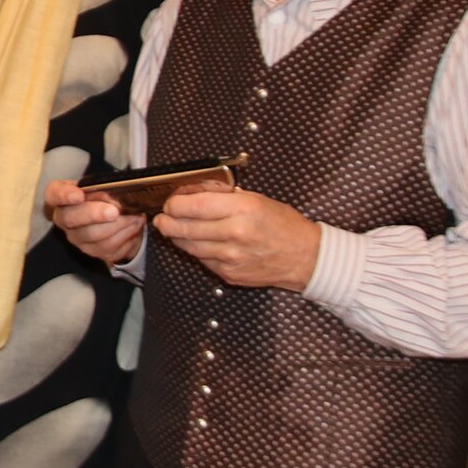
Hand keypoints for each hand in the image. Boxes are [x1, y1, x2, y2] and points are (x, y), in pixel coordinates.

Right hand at [44, 179, 146, 264]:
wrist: (117, 217)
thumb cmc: (104, 196)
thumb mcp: (102, 184)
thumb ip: (103, 186)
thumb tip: (115, 191)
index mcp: (61, 196)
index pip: (53, 194)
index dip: (63, 195)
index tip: (79, 195)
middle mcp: (64, 219)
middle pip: (70, 218)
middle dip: (94, 214)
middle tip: (114, 211)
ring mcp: (77, 237)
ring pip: (92, 235)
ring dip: (117, 225)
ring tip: (134, 215)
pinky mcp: (92, 251)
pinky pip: (108, 246)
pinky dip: (125, 234)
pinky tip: (134, 224)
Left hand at [151, 183, 320, 290]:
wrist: (305, 257)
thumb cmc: (282, 224)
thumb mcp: (255, 199)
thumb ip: (222, 196)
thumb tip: (191, 193)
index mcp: (241, 209)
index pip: (193, 206)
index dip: (174, 204)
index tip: (170, 202)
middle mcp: (234, 233)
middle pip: (184, 229)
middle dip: (167, 222)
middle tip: (162, 218)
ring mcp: (231, 257)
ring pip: (189, 247)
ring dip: (177, 237)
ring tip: (174, 229)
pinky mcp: (229, 274)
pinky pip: (203, 260)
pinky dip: (196, 251)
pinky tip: (197, 243)